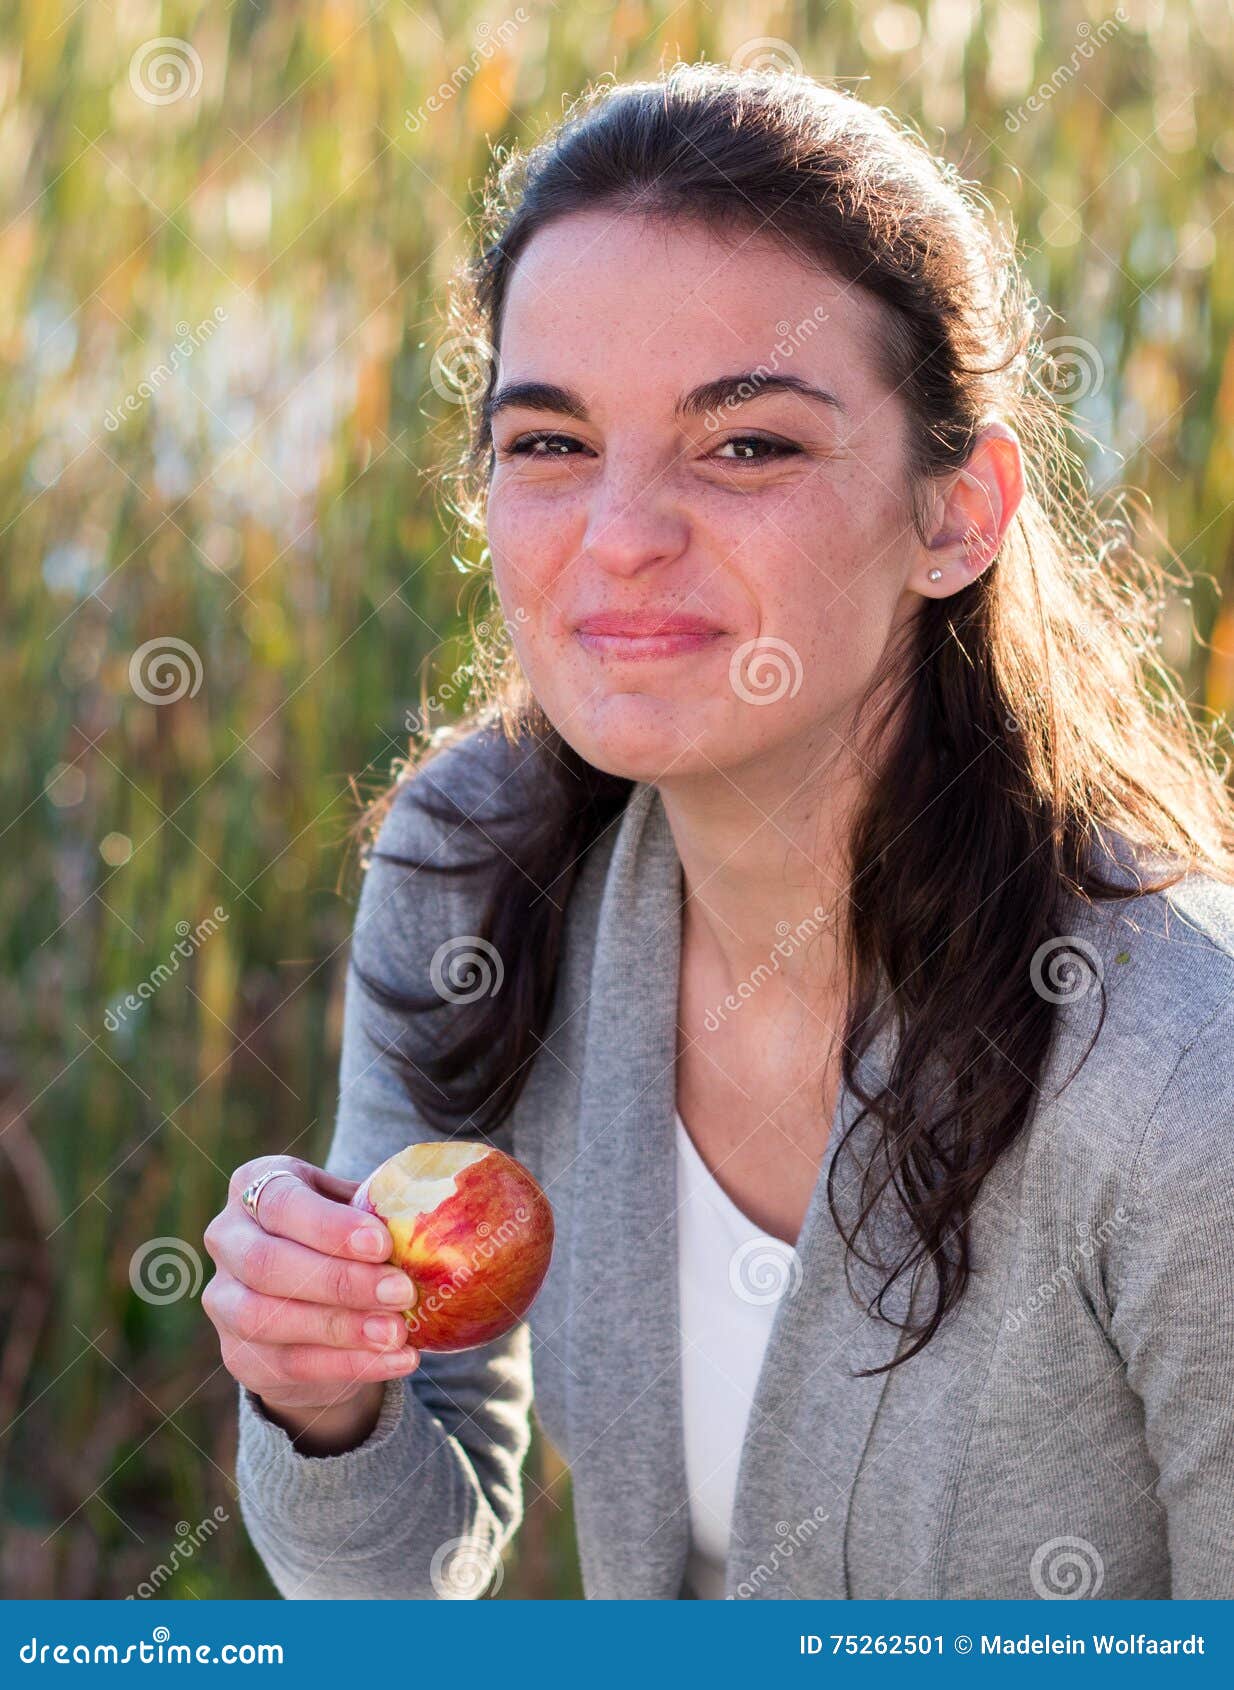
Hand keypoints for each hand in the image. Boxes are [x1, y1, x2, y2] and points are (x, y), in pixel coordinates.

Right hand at [203, 1156, 420, 1445]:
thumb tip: (427, 1215)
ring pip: (268, 1318)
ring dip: (341, 1328)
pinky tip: (396, 1360)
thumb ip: (377, 1209)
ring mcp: (223, 1301)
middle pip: (268, 1264)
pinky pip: (289, 1364)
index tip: (382, 1244)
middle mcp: (227, 1239)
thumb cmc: (341, 1237)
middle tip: (402, 1292)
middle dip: (340, 1281)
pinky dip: (348, 1364)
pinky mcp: (239, 1355)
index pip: (282, 1204)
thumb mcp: (355, 1210)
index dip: (330, 1227)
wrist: (311, 1301)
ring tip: (398, 1333)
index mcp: (255, 1186)